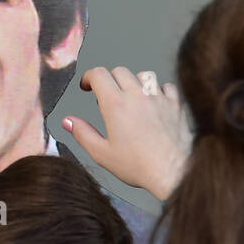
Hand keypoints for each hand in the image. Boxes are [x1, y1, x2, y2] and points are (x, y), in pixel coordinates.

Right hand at [63, 66, 191, 201]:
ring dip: (133, 83)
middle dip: (109, 80)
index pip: (98, 74)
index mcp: (115, 104)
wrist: (174, 172)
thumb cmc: (138, 166)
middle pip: (119, 71)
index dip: (89, 77)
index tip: (87, 86)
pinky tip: (154, 103)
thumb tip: (68, 121)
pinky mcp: (175, 105)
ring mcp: (158, 98)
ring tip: (130, 98)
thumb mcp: (102, 153)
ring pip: (143, 75)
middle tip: (106, 96)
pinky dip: (157, 90)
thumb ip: (82, 134)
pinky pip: (166, 86)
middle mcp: (137, 96)